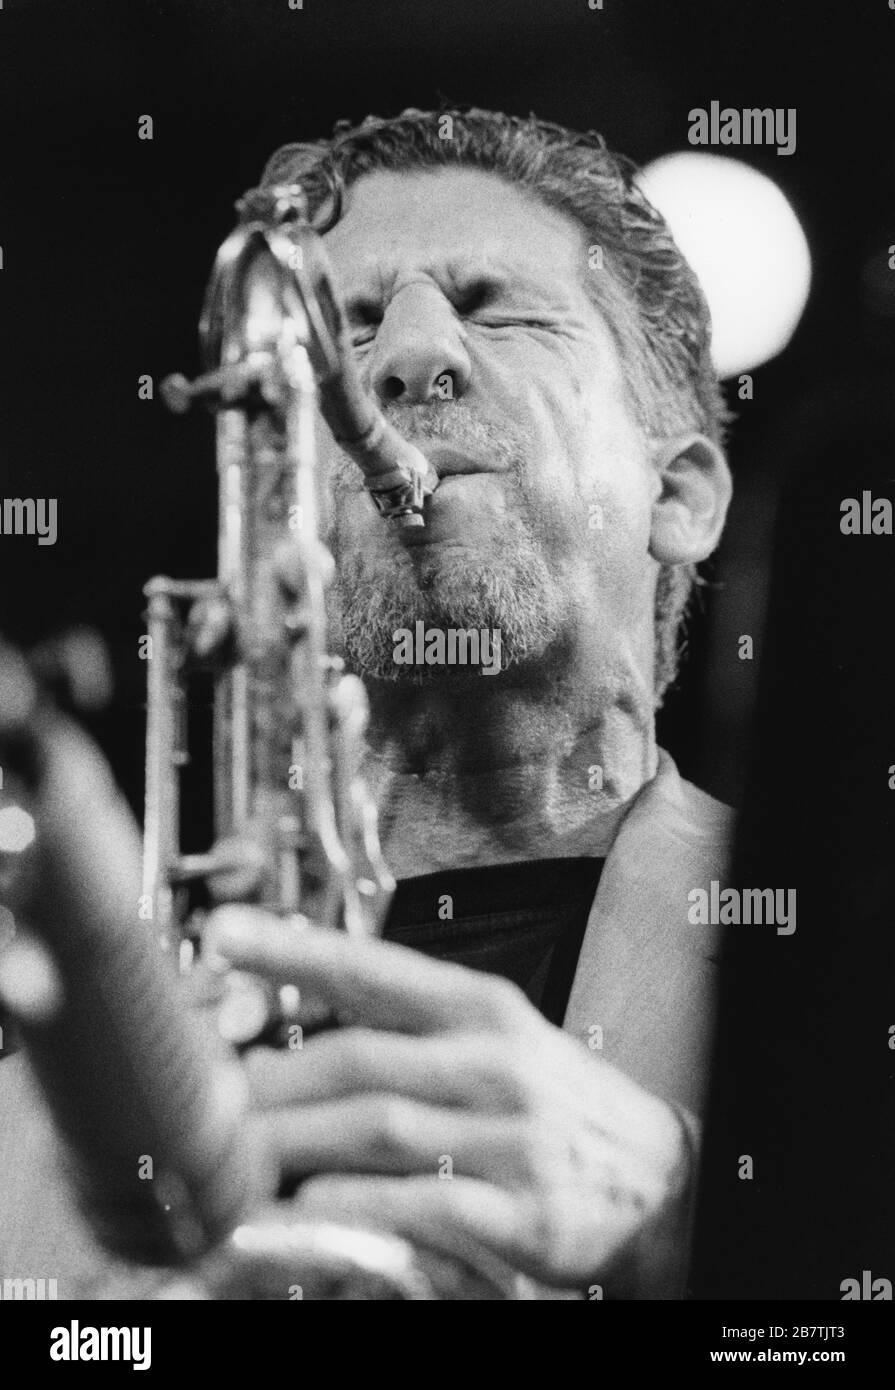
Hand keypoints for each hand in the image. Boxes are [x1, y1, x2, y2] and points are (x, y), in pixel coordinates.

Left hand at [210, 906, 693, 1294]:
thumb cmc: (556, 1103)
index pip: (375, 969)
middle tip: (201, 1102)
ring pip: (379, 1129)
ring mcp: (511, 1138)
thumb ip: (405, 1034)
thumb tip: (295, 1030)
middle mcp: (495, 1062)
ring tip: (229, 1160)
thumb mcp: (494, 1042)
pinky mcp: (524, 1214)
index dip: (295, 950)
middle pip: (358, 1059)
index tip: (224, 934)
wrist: (662, 1179)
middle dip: (268, 1082)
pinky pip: (426, 1206)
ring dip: (293, 1145)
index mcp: (484, 1009)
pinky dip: (360, 1204)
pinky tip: (310, 1206)